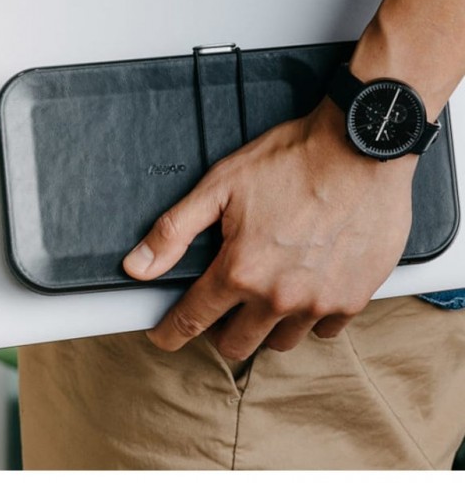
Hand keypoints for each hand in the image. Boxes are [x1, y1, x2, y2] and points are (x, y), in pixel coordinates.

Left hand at [123, 98, 416, 359]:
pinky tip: (303, 288)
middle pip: (238, 344)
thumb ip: (174, 231)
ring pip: (281, 340)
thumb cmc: (289, 161)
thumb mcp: (219, 186)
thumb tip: (136, 266)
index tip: (163, 336)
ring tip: (262, 294)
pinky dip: (309, 316)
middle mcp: (279, 297)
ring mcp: (319, 303)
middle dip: (221, 329)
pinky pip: (324, 329)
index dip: (171, 332)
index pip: (193, 321)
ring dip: (266, 325)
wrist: (358, 150)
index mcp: (240, 271)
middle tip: (219, 306)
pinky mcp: (354, 299)